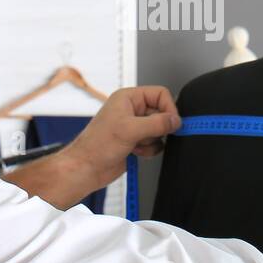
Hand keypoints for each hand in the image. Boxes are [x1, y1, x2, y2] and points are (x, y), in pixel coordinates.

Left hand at [65, 86, 181, 189]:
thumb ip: (157, 123)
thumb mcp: (131, 130)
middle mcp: (132, 110)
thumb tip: (176, 120)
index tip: (172, 122)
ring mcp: (134, 126)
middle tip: (149, 135)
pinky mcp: (136, 142)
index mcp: (128, 98)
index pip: (160, 94)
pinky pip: (155, 143)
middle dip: (158, 128)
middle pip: (162, 113)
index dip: (169, 108)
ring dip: (152, 141)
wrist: (86, 168)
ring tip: (137, 144)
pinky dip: (149, 150)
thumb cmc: (97, 145)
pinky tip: (135, 152)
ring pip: (160, 130)